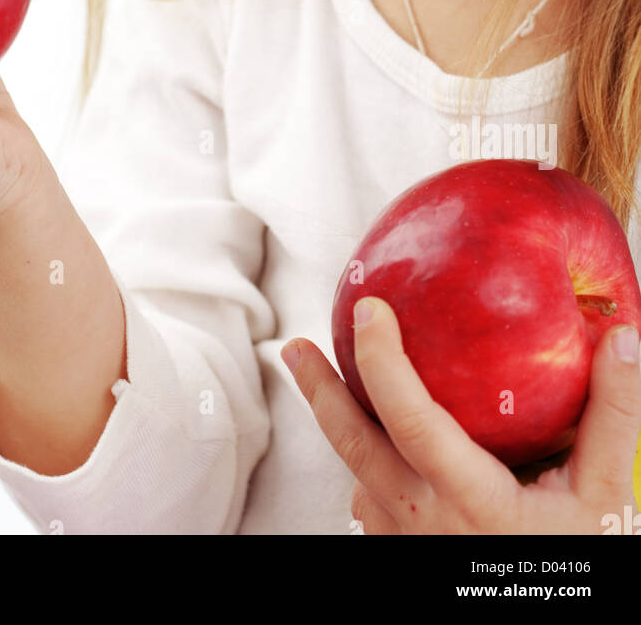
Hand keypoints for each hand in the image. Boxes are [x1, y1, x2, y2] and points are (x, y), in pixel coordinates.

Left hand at [281, 296, 640, 534]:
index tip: (371, 310)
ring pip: (360, 476)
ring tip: (328, 377)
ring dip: (344, 426)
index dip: (384, 361)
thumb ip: (614, 417)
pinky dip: (370, 462)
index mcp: (472, 502)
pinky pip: (373, 503)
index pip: (412, 422)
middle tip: (295, 347)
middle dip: (319, 390)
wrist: (556, 622)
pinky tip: (380, 438)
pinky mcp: (402, 557)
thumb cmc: (577, 566)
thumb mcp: (607, 499)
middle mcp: (425, 523)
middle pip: (353, 445)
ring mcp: (406, 545)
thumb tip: (622, 338)